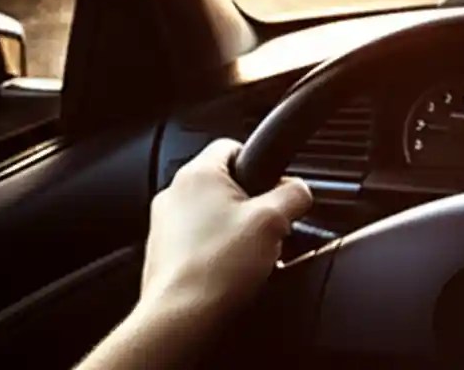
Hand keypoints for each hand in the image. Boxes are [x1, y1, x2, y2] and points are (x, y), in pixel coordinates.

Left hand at [140, 139, 312, 320]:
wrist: (181, 318)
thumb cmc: (218, 267)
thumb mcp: (273, 220)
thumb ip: (293, 195)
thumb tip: (299, 190)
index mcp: (197, 174)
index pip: (234, 146)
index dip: (263, 164)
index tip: (277, 188)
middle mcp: (174, 195)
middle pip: (227, 186)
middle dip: (253, 206)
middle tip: (270, 228)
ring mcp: (164, 227)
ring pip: (214, 217)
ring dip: (236, 232)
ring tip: (252, 257)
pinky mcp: (164, 255)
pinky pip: (200, 243)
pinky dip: (218, 254)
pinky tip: (232, 273)